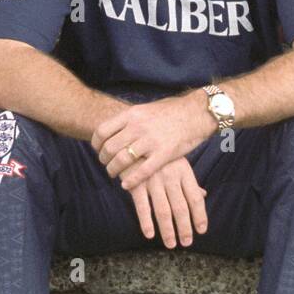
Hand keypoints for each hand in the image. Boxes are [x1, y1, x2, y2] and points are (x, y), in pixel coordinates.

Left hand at [92, 93, 213, 190]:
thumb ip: (132, 119)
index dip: (96, 143)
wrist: (197, 112)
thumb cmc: (172, 110)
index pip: (103, 130)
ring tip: (113, 174)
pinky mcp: (163, 154)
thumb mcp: (147, 108)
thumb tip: (118, 126)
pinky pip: (142, 171)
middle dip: (104, 159)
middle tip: (106, 164)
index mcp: (132, 114)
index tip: (98, 149)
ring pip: (122, 160)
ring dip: (113, 170)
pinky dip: (131, 180)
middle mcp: (138, 127)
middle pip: (110, 148)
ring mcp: (150, 141)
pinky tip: (126, 185)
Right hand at [130, 157, 207, 247]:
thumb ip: (188, 180)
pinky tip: (150, 234)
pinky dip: (146, 222)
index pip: (195, 197)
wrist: (134, 139)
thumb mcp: (177, 162)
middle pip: (181, 208)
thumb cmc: (159, 153)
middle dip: (184, 228)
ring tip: (171, 244)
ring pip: (163, 210)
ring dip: (167, 230)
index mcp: (183, 171)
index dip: (200, 215)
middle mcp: (170, 177)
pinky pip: (142, 206)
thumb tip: (203, 195)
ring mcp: (153, 180)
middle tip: (187, 242)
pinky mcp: (136, 183)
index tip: (202, 230)